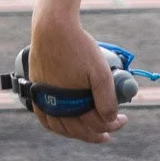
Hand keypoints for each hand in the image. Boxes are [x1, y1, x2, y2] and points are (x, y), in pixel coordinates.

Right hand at [25, 16, 124, 143]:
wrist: (53, 28)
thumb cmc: (78, 48)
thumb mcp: (100, 72)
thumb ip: (106, 98)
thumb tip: (110, 119)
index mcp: (71, 104)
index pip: (96, 125)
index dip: (113, 125)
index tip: (123, 118)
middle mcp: (54, 107)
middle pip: (78, 130)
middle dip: (96, 133)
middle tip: (109, 131)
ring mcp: (43, 100)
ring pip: (61, 127)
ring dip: (77, 132)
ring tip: (89, 131)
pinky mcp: (36, 90)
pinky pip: (45, 118)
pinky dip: (57, 125)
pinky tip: (64, 122)